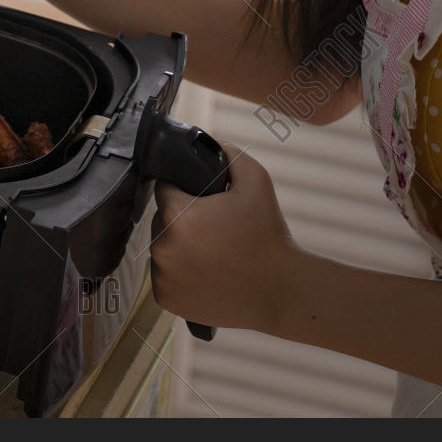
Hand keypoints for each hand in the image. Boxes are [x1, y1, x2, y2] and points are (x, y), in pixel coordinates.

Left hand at [150, 150, 303, 335]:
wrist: (279, 290)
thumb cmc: (268, 235)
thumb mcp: (256, 180)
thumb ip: (229, 152)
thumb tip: (209, 142)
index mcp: (177, 214)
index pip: (164, 188)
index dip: (183, 189)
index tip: (202, 198)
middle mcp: (162, 246)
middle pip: (162, 219)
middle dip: (182, 218)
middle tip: (214, 226)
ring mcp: (162, 276)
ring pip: (163, 247)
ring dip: (179, 245)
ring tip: (212, 250)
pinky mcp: (166, 299)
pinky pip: (165, 275)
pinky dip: (179, 272)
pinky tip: (206, 271)